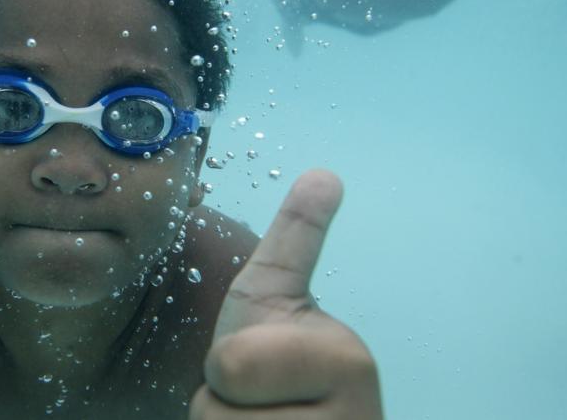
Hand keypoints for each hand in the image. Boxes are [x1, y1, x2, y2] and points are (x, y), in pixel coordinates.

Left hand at [190, 170, 382, 418]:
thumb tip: (325, 171)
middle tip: (258, 404)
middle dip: (220, 409)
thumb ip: (297, 237)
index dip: (226, 369)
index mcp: (349, 363)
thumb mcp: (278, 296)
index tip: (266, 368)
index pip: (229, 365)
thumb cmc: (277, 365)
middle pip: (217, 417)